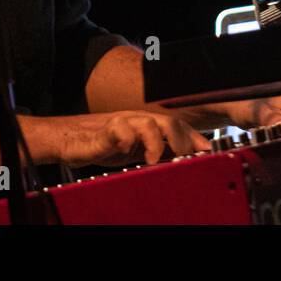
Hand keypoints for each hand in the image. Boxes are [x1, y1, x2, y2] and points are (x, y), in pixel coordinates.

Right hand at [45, 110, 211, 167]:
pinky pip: (119, 129)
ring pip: (148, 122)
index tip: (208, 150)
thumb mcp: (138, 150)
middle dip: (182, 140)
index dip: (195, 137)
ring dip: (157, 143)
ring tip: (154, 161)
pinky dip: (127, 139)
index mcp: (149, 125)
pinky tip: (127, 151)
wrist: (72, 139)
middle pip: (168, 121)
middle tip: (184, 158)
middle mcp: (138, 120)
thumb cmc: (105, 143)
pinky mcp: (104, 130)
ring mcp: (122, 123)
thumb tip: (185, 160)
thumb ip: (160, 151)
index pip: (178, 126)